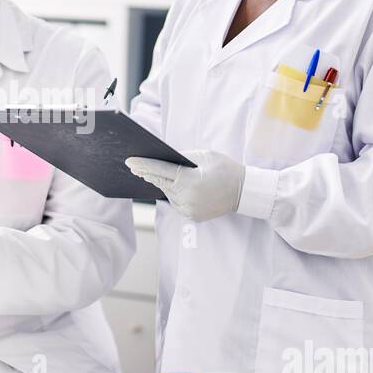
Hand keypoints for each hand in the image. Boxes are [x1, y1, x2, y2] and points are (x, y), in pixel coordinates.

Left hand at [125, 150, 244, 222]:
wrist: (244, 192)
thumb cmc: (225, 169)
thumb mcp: (205, 155)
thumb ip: (182, 156)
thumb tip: (163, 157)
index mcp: (189, 180)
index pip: (160, 171)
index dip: (143, 166)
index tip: (129, 161)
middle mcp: (187, 198)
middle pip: (161, 183)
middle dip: (148, 174)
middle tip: (134, 167)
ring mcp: (189, 209)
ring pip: (168, 194)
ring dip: (163, 184)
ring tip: (154, 174)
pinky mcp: (192, 217)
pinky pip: (176, 203)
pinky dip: (174, 194)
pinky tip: (174, 186)